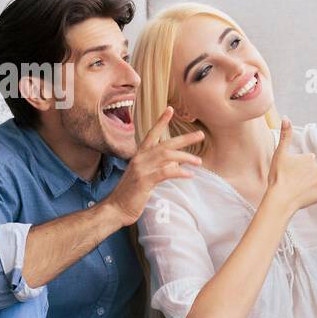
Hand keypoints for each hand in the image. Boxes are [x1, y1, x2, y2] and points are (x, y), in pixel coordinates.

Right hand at [105, 106, 204, 224]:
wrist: (116, 208)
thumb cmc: (132, 194)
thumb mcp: (145, 176)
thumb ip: (158, 166)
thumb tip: (176, 162)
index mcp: (139, 156)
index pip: (151, 134)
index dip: (161, 121)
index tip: (170, 109)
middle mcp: (140, 158)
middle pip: (165, 144)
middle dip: (184, 139)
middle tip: (201, 134)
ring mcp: (141, 169)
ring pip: (167, 156)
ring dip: (186, 157)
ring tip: (199, 161)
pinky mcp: (144, 181)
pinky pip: (165, 172)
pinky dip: (179, 172)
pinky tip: (189, 174)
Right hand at [266, 116, 316, 212]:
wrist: (281, 199)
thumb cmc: (278, 176)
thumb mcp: (280, 154)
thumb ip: (285, 135)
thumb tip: (285, 117)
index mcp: (310, 158)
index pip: (306, 161)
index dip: (296, 167)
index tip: (288, 172)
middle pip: (312, 171)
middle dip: (304, 175)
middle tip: (291, 181)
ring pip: (315, 181)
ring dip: (308, 184)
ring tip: (296, 188)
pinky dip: (311, 194)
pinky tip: (301, 195)